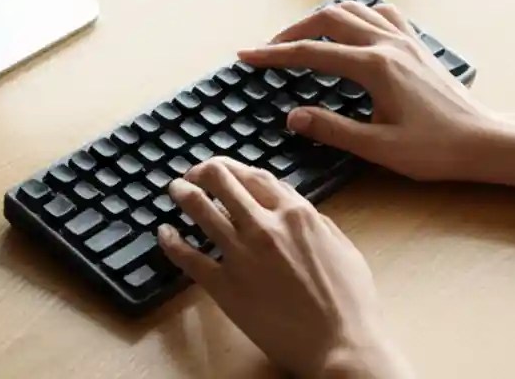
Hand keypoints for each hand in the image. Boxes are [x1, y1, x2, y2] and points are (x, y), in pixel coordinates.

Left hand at [158, 158, 411, 377]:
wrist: (340, 346)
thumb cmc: (350, 304)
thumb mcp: (344, 248)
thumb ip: (318, 222)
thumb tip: (299, 209)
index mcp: (297, 214)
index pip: (255, 176)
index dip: (232, 167)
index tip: (222, 169)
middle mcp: (265, 226)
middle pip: (222, 181)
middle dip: (203, 172)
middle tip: (193, 174)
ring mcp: (241, 254)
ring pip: (200, 209)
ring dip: (183, 194)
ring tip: (175, 189)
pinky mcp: (224, 286)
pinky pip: (188, 257)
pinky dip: (171, 240)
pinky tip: (164, 232)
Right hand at [238, 1, 502, 181]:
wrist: (485, 142)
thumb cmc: (436, 150)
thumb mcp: (379, 148)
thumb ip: (332, 129)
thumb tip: (293, 116)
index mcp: (375, 68)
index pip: (311, 54)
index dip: (274, 55)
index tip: (246, 56)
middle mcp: (387, 44)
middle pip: (328, 19)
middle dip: (293, 31)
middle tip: (269, 51)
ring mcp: (404, 39)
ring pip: (353, 9)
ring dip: (321, 18)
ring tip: (301, 39)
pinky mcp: (415, 44)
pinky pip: (380, 13)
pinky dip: (356, 15)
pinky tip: (349, 31)